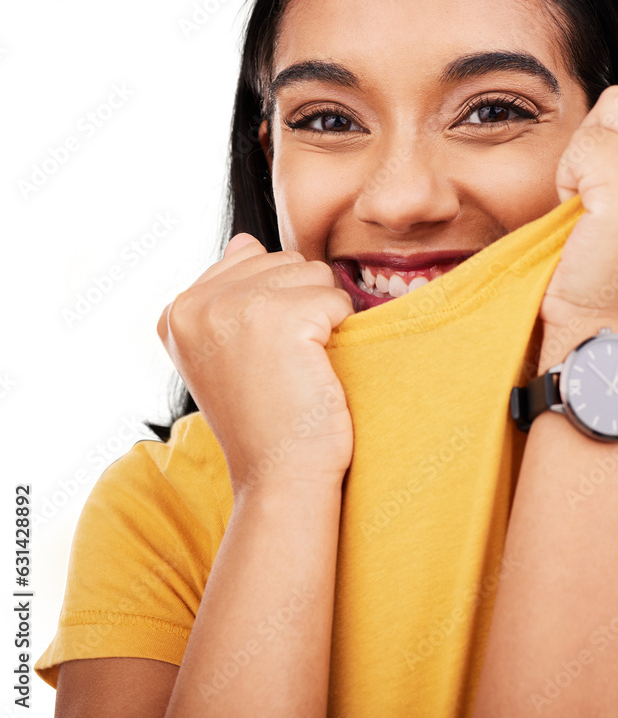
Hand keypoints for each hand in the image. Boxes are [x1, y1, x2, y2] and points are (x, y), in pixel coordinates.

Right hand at [157, 233, 356, 493]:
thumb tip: (245, 240)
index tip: (262, 357)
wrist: (281, 477)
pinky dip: (341, 331)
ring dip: (322, 317)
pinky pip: (337, 297)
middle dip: (300, 305)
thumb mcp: (226, 353)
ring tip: (299, 366)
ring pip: (312, 273)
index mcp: (176, 311)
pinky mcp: (279, 317)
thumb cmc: (267, 418)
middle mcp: (195, 304)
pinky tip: (315, 369)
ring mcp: (233, 308)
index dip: (275, 304)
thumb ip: (229, 292)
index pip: (249, 259)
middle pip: (284, 260)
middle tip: (285, 365)